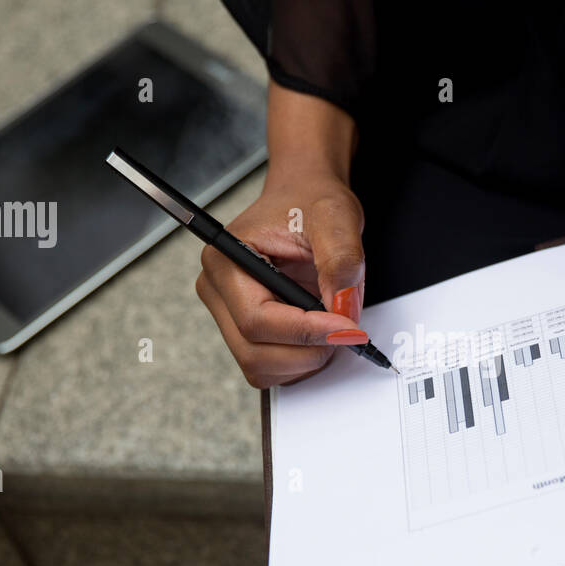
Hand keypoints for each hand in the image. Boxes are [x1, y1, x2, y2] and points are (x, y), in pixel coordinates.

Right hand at [195, 168, 367, 388]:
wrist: (304, 198)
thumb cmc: (310, 202)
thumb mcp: (335, 218)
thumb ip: (340, 261)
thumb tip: (342, 310)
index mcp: (226, 260)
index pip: (256, 320)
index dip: (304, 333)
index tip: (346, 329)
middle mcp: (218, 291)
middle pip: (254, 353)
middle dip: (306, 352)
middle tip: (345, 332)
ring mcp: (229, 315)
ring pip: (260, 367)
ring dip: (304, 361)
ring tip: (331, 329)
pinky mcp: (246, 330)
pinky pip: (269, 367)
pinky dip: (300, 362)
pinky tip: (318, 335)